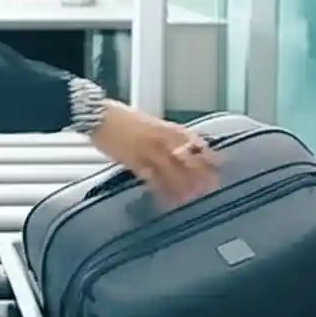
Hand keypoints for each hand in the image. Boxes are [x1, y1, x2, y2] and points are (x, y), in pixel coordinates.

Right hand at [89, 100, 218, 206]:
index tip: (217, 163)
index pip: (191, 140)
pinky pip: (152, 178)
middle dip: (200, 172)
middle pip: (185, 157)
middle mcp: (159, 139)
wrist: (97, 116)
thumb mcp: (147, 121)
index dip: (205, 153)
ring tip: (194, 197)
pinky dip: (162, 190)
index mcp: (164, 127)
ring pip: (171, 170)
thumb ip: (163, 133)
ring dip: (184, 185)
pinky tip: (169, 200)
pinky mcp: (133, 162)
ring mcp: (147, 151)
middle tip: (212, 186)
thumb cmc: (120, 117)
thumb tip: (179, 146)